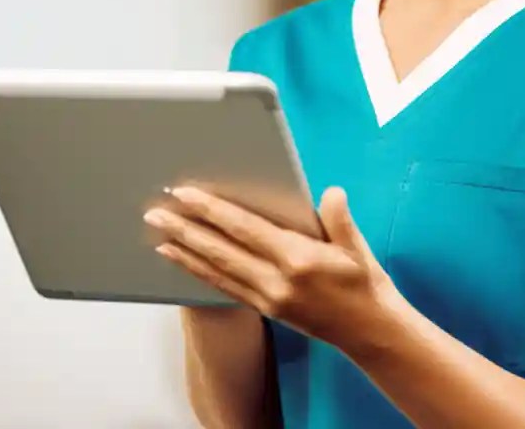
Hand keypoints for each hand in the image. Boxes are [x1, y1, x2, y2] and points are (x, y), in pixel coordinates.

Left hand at [144, 184, 407, 355]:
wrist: (368, 331)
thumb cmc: (364, 283)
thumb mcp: (357, 247)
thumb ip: (339, 219)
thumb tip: (330, 193)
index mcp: (298, 259)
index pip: (245, 228)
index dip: (212, 210)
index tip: (186, 194)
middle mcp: (277, 281)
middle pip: (221, 250)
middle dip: (185, 229)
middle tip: (155, 212)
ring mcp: (268, 298)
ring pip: (217, 271)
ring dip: (185, 252)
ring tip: (159, 235)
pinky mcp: (266, 309)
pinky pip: (225, 288)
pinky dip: (200, 273)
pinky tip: (184, 261)